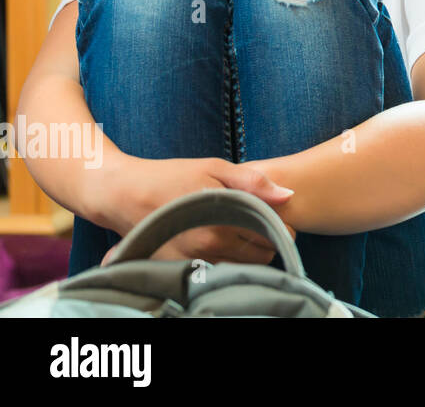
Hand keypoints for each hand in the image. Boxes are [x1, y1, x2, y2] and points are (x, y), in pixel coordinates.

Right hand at [99, 155, 295, 266]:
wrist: (122, 194)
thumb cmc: (170, 177)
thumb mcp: (214, 168)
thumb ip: (253, 183)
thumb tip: (288, 195)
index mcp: (224, 221)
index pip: (275, 235)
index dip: (282, 226)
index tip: (276, 216)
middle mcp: (211, 247)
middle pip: (262, 256)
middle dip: (267, 241)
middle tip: (258, 223)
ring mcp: (194, 261)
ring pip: (240, 266)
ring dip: (247, 253)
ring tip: (236, 231)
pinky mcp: (179, 270)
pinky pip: (215, 272)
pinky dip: (224, 262)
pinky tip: (218, 243)